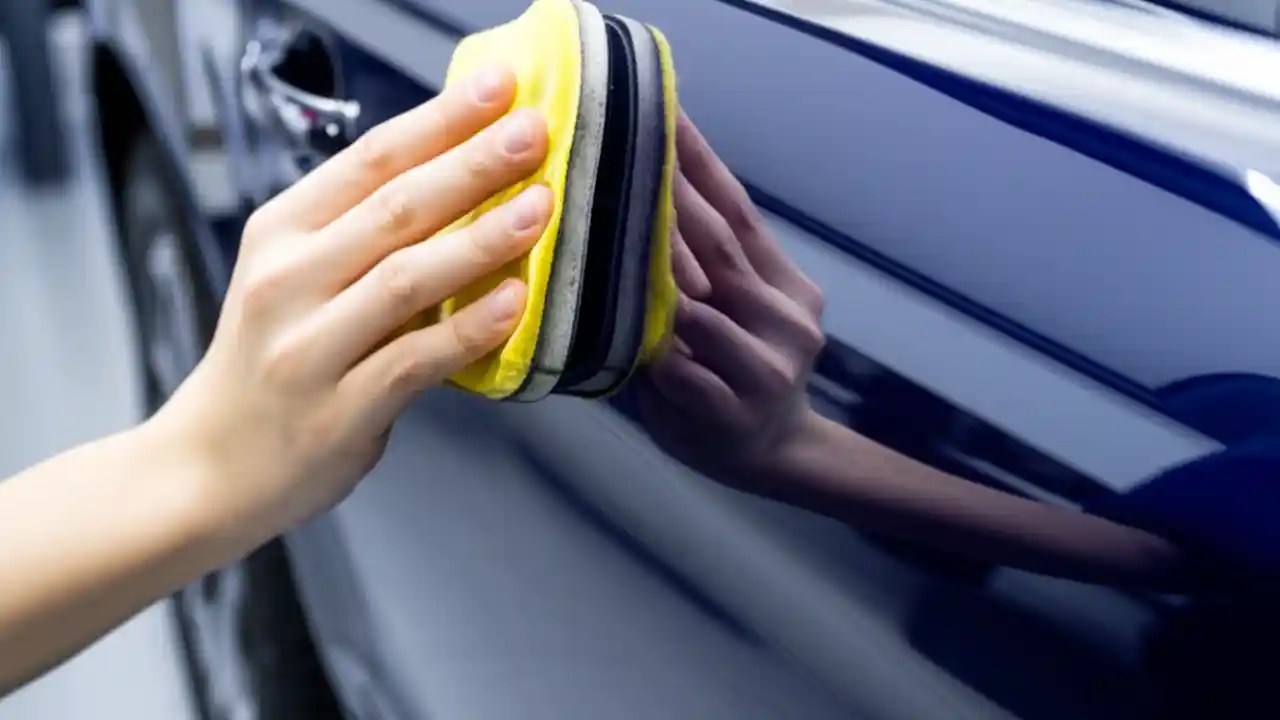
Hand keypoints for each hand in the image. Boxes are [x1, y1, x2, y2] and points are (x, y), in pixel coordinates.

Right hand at [155, 66, 550, 541]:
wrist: (211, 464)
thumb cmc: (270, 360)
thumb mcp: (293, 275)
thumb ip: (362, 231)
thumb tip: (465, 174)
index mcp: (281, 233)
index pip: (370, 160)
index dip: (440, 121)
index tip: (498, 89)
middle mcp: (286, 281)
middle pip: (393, 208)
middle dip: (471, 164)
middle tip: (533, 132)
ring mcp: (308, 349)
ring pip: (405, 280)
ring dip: (479, 240)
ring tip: (539, 208)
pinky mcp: (338, 412)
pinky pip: (413, 361)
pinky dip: (468, 328)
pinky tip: (514, 301)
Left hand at [638, 114, 825, 489]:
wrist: (778, 454)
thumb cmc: (736, 374)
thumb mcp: (739, 314)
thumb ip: (705, 270)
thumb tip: (637, 202)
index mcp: (785, 285)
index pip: (738, 211)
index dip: (700, 162)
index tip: (663, 112)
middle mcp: (786, 316)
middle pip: (720, 246)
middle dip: (665, 196)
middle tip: (615, 145)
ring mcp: (767, 365)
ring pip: (698, 306)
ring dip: (652, 266)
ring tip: (603, 219)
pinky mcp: (733, 410)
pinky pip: (680, 371)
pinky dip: (649, 346)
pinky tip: (613, 325)